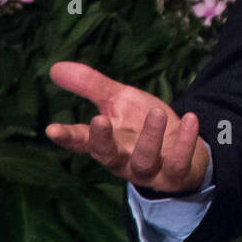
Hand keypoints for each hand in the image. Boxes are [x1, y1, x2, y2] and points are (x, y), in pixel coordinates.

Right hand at [44, 61, 208, 192]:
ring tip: (156, 113)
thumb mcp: (119, 101)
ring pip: (145, 160)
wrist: (182, 149)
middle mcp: (123, 160)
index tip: (52, 129)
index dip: (67, 137)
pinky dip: (185, 142)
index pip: (82, 141)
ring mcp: (149, 170)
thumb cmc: (142, 124)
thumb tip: (55, 67)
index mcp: (107, 142)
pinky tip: (189, 119)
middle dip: (102, 141)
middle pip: (107, 156)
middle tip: (98, 120)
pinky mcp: (175, 173)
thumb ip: (91, 86)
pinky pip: (179, 162)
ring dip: (150, 137)